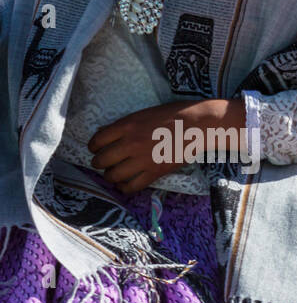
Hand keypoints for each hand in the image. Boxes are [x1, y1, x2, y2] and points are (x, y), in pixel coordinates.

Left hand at [89, 98, 245, 194]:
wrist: (198, 125)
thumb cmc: (172, 115)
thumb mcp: (143, 114)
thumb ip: (125, 125)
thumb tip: (106, 134)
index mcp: (126, 126)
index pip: (97, 140)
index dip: (93, 147)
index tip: (95, 149)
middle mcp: (130, 143)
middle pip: (102, 160)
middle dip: (98, 163)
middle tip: (102, 164)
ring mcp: (143, 159)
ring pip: (114, 175)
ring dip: (110, 176)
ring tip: (113, 175)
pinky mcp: (155, 172)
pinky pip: (133, 186)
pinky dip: (124, 188)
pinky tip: (124, 185)